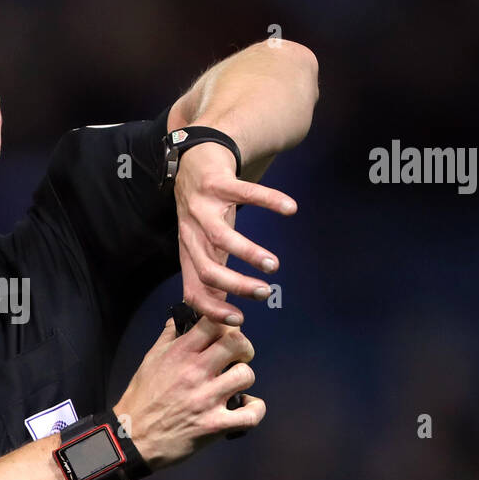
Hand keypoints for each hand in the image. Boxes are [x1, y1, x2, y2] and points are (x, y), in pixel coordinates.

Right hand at [113, 314, 263, 470]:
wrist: (132, 438)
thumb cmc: (141, 399)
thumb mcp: (149, 361)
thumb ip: (168, 337)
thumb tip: (182, 317)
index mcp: (179, 354)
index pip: (214, 323)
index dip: (227, 324)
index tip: (226, 334)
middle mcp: (194, 372)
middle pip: (237, 343)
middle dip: (244, 348)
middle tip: (238, 358)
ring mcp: (207, 399)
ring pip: (247, 375)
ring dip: (244, 379)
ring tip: (235, 385)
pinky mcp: (215, 425)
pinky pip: (252, 413)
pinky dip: (254, 408)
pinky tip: (244, 406)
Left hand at [173, 142, 296, 324]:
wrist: (192, 160)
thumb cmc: (203, 211)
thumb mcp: (202, 244)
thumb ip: (212, 274)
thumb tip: (224, 315)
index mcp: (189, 252)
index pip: (192, 289)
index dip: (211, 308)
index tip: (240, 319)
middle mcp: (191, 232)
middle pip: (206, 268)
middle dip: (235, 285)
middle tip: (264, 292)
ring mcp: (202, 207)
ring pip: (220, 237)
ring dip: (248, 253)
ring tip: (273, 265)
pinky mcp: (217, 183)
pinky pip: (244, 192)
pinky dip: (268, 200)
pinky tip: (290, 208)